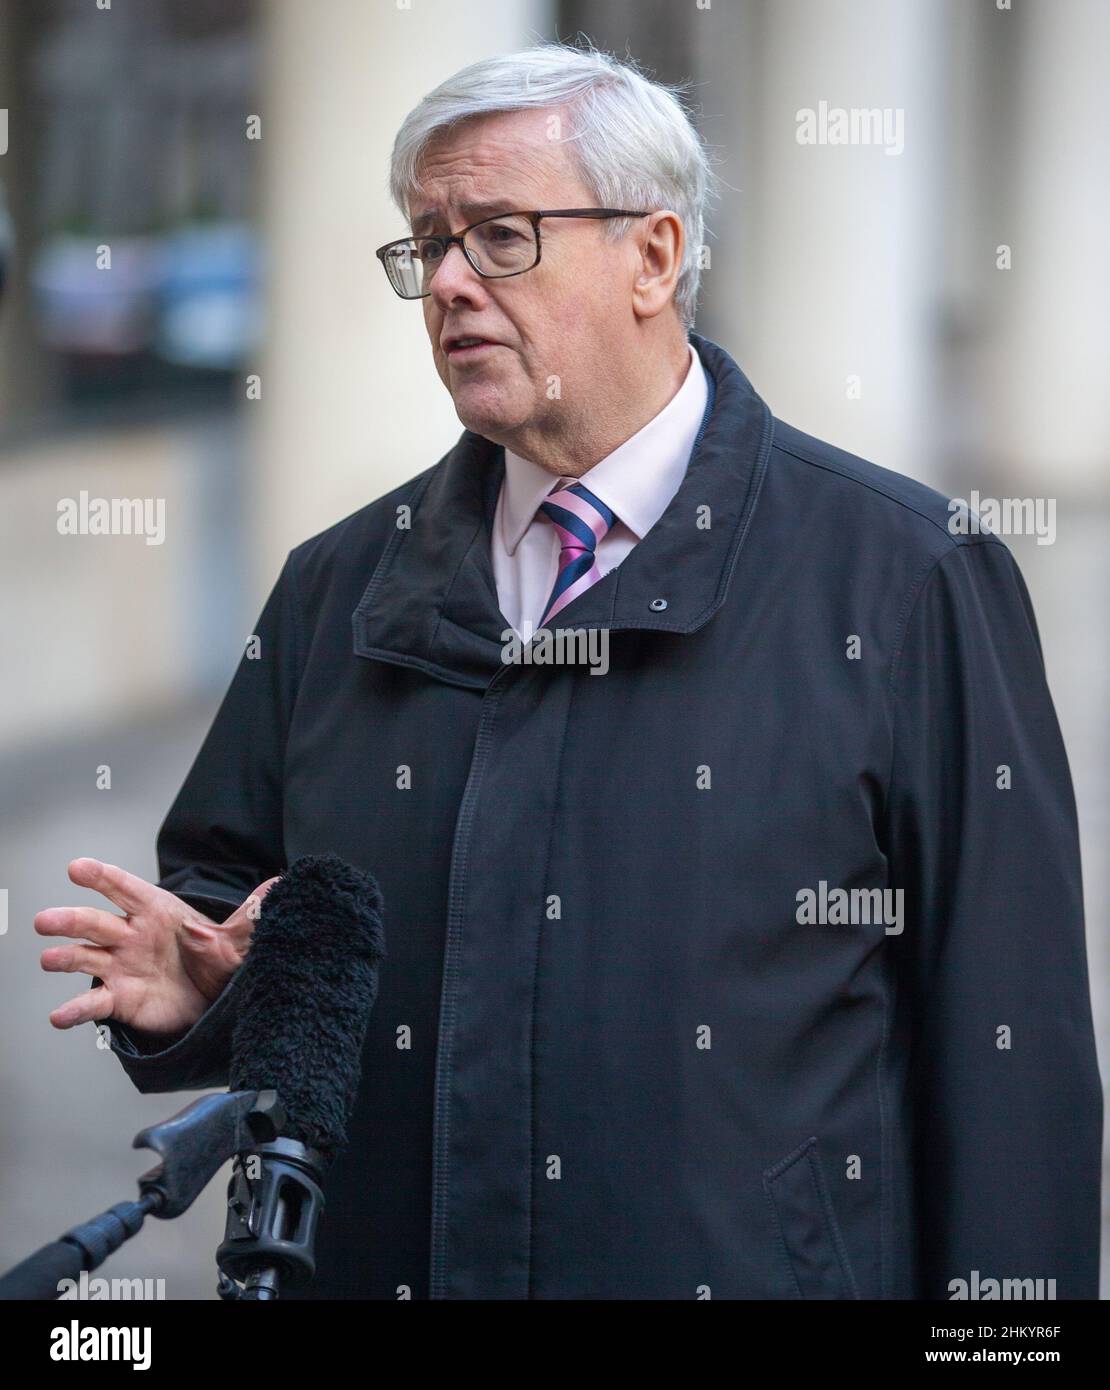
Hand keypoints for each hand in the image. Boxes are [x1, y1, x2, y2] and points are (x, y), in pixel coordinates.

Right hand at [36, 858, 280, 1036]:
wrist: (209, 997)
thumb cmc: (213, 957)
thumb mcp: (236, 939)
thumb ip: (251, 917)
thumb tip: (278, 886)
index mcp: (155, 911)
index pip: (125, 889)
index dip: (102, 877)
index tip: (77, 867)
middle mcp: (130, 935)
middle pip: (95, 922)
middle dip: (70, 920)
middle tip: (46, 920)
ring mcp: (120, 966)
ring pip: (84, 957)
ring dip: (64, 957)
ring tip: (49, 959)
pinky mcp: (118, 998)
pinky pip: (92, 1003)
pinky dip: (74, 1009)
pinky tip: (59, 1016)